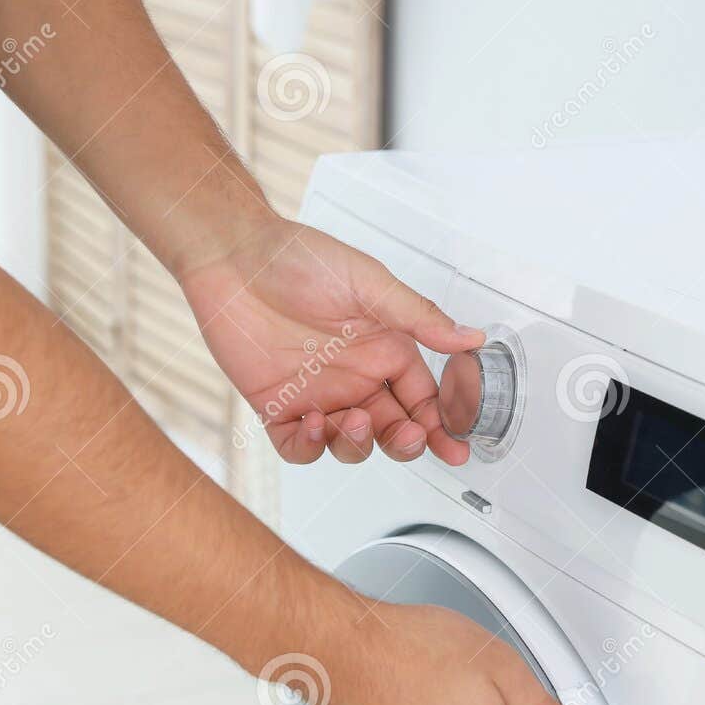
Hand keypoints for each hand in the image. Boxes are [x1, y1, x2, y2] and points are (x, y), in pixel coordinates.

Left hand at [179, 213, 481, 465]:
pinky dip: (310, 447)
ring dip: (358, 444)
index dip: (440, 427)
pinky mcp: (279, 406)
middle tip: (408, 437)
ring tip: (355, 421)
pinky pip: (300, 446)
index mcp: (385, 350)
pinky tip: (313, 425)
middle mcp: (355, 376)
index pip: (423, 400)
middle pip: (392, 430)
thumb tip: (470, 338)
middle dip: (406, 443)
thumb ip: (419, 317)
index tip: (454, 446)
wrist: (234, 257)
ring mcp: (319, 394)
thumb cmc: (298, 259)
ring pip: (350, 444)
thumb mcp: (371, 283)